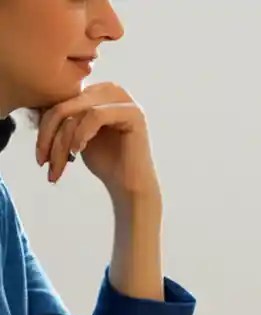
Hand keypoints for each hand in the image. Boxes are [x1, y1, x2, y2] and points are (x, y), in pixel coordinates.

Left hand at [36, 83, 158, 197]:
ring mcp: (125, 100)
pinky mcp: (133, 112)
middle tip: (43, 163)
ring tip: (59, 166)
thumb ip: (62, 116)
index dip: (44, 128)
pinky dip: (81, 135)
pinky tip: (77, 153)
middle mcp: (112, 90)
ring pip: (76, 112)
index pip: (59, 101)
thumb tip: (33, 107)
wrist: (130, 185)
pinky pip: (95, 115)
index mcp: (97, 91)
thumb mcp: (75, 134)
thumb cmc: (105, 162)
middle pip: (65, 105)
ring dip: (61, 142)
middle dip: (49, 136)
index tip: (40, 156)